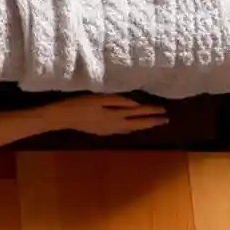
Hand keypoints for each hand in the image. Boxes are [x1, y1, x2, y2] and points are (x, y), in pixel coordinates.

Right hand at [45, 94, 168, 134]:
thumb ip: (118, 101)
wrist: (63, 118)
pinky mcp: (103, 132)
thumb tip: (135, 104)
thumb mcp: (100, 98)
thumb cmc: (80, 104)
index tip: (164, 110)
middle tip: (166, 120)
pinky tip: (133, 127)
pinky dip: (132, 128)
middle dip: (152, 122)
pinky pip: (123, 130)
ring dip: (144, 126)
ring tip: (154, 124)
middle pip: (138, 124)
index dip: (152, 111)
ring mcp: (109, 130)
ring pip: (131, 129)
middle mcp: (115, 126)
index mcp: (116, 116)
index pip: (138, 113)